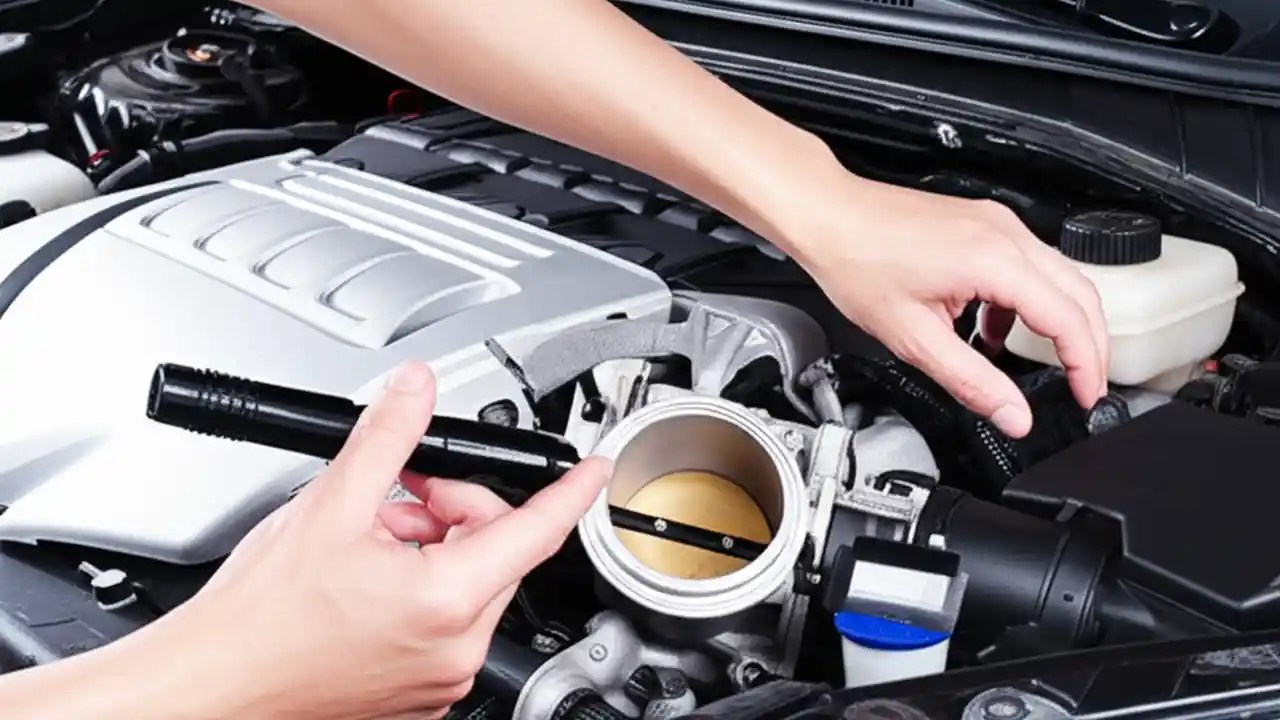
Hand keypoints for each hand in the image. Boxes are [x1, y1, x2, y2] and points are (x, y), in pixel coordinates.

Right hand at [150, 361, 609, 718]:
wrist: (212, 686)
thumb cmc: (260, 620)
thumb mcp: (330, 504)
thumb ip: (388, 436)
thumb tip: (415, 390)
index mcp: (448, 600)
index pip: (539, 530)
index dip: (572, 491)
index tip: (593, 470)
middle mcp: (455, 648)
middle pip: (497, 551)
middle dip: (458, 509)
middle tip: (403, 495)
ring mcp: (439, 678)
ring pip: (469, 586)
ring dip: (434, 548)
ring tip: (373, 539)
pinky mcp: (418, 694)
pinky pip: (446, 624)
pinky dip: (423, 589)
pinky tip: (371, 579)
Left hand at [783, 174, 1108, 437]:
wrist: (827, 216)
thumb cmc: (857, 262)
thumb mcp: (913, 338)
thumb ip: (971, 381)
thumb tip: (1012, 415)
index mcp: (994, 260)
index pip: (1069, 319)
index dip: (1087, 365)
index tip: (1086, 396)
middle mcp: (1005, 234)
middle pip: (1080, 294)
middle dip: (1089, 346)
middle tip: (1082, 387)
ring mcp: (996, 223)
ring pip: (1059, 277)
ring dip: (1059, 323)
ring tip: (1043, 366)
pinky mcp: (983, 223)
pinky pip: (1028, 265)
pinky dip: (1027, 303)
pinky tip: (993, 330)